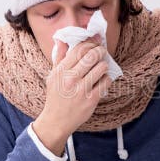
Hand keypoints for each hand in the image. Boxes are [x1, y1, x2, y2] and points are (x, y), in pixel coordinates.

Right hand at [32, 37, 111, 155]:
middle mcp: (70, 79)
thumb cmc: (55, 96)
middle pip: (92, 56)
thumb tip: (61, 39)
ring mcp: (81, 90)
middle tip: (102, 51)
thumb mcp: (52, 75)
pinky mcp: (91, 100)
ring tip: (102, 66)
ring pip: (101, 67)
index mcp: (60, 71)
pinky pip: (105, 82)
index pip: (79, 49)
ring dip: (104, 64)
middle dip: (100, 50)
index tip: (95, 42)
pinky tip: (102, 79)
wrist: (57, 121)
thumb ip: (59, 57)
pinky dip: (106, 78)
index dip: (90, 42)